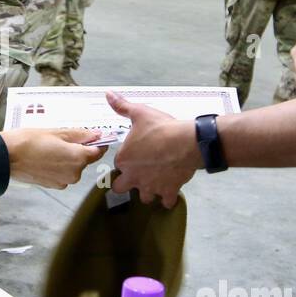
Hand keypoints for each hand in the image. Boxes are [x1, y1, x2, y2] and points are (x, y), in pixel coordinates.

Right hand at [0, 128, 106, 188]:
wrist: (6, 157)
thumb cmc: (29, 141)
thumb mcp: (57, 132)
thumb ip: (80, 135)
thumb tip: (97, 135)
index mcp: (78, 158)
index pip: (98, 151)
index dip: (97, 143)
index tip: (92, 136)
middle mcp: (74, 173)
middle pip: (85, 160)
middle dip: (78, 150)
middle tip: (62, 139)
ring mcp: (64, 182)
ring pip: (73, 167)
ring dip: (67, 158)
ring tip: (50, 148)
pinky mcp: (53, 186)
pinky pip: (63, 174)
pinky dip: (59, 166)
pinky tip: (46, 157)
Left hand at [107, 91, 197, 207]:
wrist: (187, 142)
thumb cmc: (162, 128)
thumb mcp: (140, 113)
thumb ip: (122, 106)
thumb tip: (108, 95)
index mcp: (124, 160)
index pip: (118, 164)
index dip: (126, 159)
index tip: (135, 154)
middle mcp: (134, 177)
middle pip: (121, 188)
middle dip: (127, 184)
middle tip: (137, 174)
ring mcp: (151, 186)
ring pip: (144, 197)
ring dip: (148, 191)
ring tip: (156, 181)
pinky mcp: (168, 191)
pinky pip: (167, 202)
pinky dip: (169, 197)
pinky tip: (172, 189)